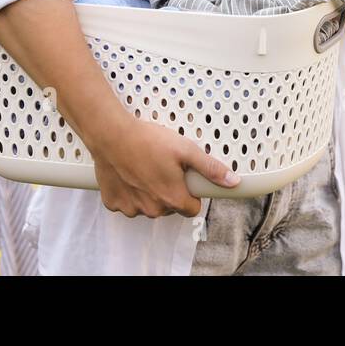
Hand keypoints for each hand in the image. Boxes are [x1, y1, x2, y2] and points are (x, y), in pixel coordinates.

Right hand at [90, 116, 238, 218]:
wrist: (111, 135)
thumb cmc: (148, 140)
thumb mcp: (186, 150)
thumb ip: (210, 168)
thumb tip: (233, 181)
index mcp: (173, 199)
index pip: (192, 209)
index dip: (190, 193)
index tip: (183, 178)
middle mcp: (152, 210)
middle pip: (169, 207)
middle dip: (168, 191)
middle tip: (162, 167)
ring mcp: (131, 208)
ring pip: (148, 206)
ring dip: (148, 192)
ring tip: (144, 167)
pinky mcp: (114, 203)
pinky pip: (128, 203)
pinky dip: (129, 192)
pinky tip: (128, 173)